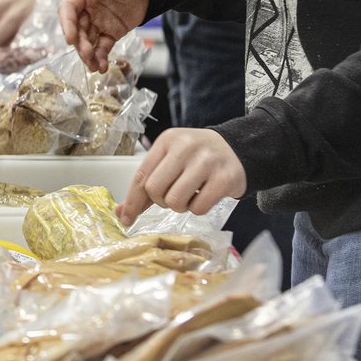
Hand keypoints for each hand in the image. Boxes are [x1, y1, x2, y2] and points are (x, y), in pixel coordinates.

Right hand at [59, 0, 156, 72]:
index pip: (69, 7)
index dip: (67, 23)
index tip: (70, 38)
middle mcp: (87, 6)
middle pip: (76, 27)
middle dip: (79, 43)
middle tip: (88, 55)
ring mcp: (98, 19)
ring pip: (87, 40)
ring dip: (88, 54)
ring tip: (95, 68)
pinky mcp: (111, 30)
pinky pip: (102, 46)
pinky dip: (101, 57)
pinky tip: (102, 68)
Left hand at [119, 128, 246, 224]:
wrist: (237, 149)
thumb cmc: (197, 157)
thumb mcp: (171, 159)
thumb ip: (149, 183)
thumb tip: (123, 212)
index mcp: (167, 141)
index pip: (141, 175)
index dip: (132, 201)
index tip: (126, 219)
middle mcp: (185, 147)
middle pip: (155, 190)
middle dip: (161, 201)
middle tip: (174, 195)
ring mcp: (206, 161)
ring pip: (175, 201)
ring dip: (180, 206)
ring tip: (190, 194)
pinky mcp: (224, 178)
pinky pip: (199, 208)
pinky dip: (198, 208)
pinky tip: (205, 195)